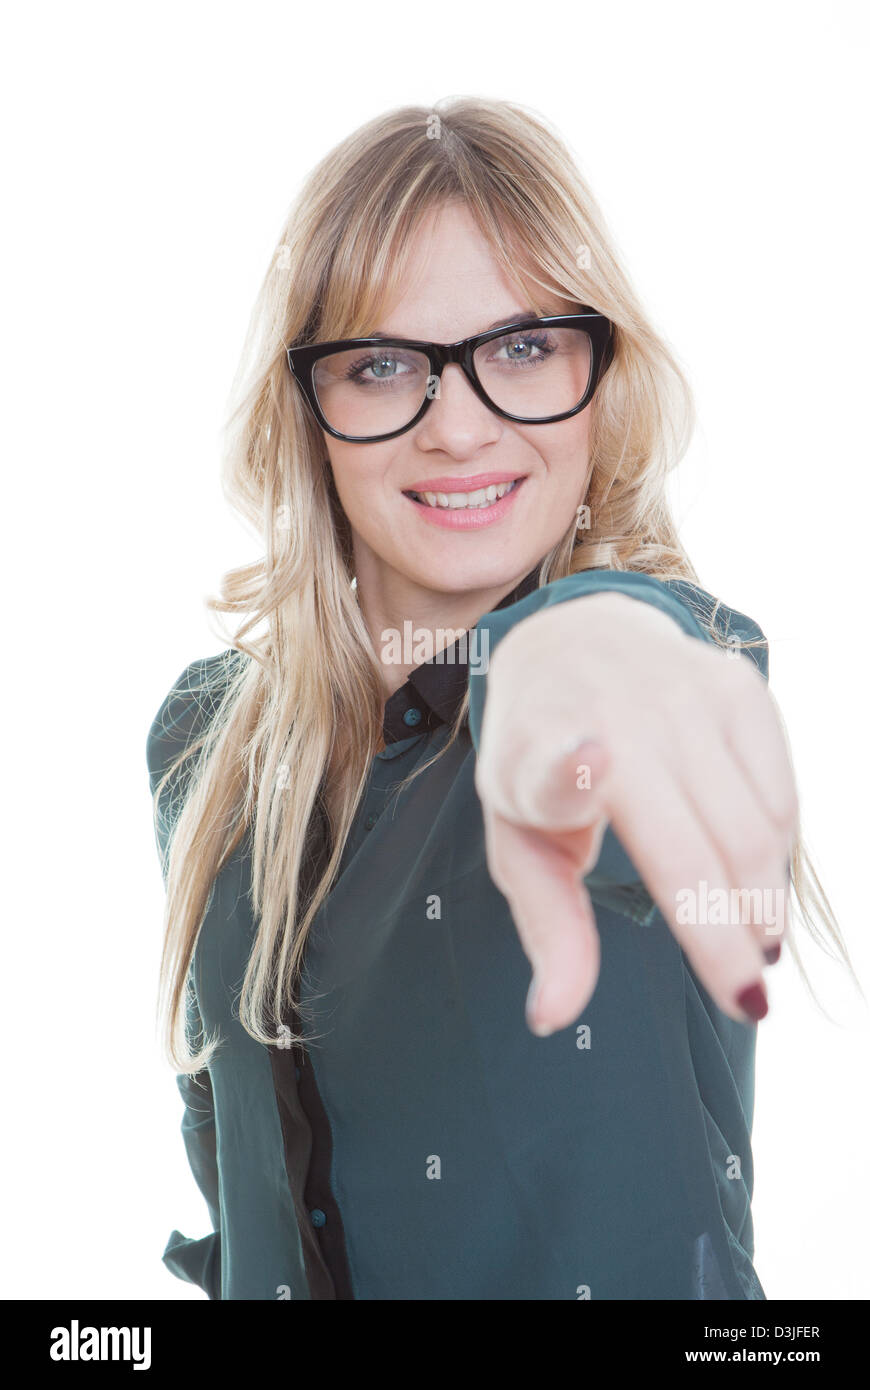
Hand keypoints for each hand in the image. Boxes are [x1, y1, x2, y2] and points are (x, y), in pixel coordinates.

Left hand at [474, 592, 797, 1034]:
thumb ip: (548, 928)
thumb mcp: (521, 842)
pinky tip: (752, 876)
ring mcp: (682, 695)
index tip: (594, 763)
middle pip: (690, 848)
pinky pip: (781, 800)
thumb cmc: (540, 767)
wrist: (574, 644)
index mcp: (534, 756)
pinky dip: (774, 854)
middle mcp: (611, 716)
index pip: (552, 768)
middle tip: (748, 1006)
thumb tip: (551, 1021)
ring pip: (752, 832)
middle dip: (725, 940)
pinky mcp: (738, 687)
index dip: (571, 773)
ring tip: (754, 945)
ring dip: (762, 905)